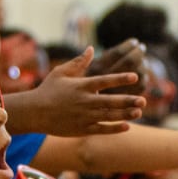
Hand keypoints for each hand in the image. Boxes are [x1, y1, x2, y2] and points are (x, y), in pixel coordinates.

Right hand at [8, 47, 144, 135]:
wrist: (34, 112)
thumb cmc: (47, 90)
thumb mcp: (61, 73)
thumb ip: (78, 62)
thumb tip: (91, 49)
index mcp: (81, 86)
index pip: (104, 81)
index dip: (120, 79)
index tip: (135, 76)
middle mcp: (84, 101)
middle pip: (110, 101)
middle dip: (128, 100)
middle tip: (143, 100)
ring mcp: (84, 116)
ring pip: (109, 116)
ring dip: (125, 114)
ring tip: (139, 111)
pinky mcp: (82, 129)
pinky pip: (101, 129)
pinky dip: (114, 129)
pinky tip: (127, 126)